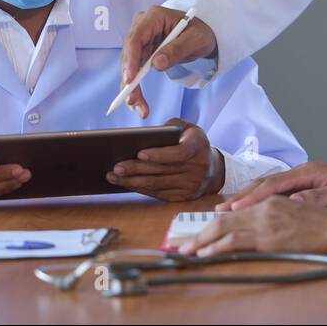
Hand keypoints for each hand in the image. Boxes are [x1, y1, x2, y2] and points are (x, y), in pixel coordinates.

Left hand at [105, 118, 223, 200]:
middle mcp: (197, 168)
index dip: (159, 155)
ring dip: (132, 182)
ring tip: (114, 176)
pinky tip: (127, 183)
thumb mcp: (187, 128)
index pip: (179, 153)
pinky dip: (140, 189)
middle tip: (116, 167)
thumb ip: (170, 127)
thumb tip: (146, 136)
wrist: (213, 168)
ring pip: (157, 185)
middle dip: (136, 169)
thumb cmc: (192, 143)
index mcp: (198, 146)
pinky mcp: (184, 197)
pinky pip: (158, 194)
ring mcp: (191, 185)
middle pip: (162, 171)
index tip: (139, 153)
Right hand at [119, 6, 216, 118]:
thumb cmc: (200, 32)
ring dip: (131, 88)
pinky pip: (135, 71)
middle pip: (129, 54)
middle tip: (131, 100)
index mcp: (154, 17)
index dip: (131, 59)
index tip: (131, 79)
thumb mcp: (196, 39)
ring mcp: (141, 40)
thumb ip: (177, 49)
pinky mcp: (142, 53)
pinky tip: (138, 103)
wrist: (200, 34)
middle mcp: (142, 27)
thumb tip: (157, 64)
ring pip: (129, 66)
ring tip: (138, 108)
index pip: (136, 38)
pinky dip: (136, 87)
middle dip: (129, 79)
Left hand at [179, 195, 326, 265]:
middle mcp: (265, 207)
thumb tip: (260, 226)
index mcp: (272, 200)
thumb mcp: (300, 212)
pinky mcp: (269, 237)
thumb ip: (279, 214)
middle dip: (200, 232)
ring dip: (202, 241)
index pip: (236, 210)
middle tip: (183, 244)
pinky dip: (217, 247)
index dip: (216, 221)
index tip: (201, 231)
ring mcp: (266, 221)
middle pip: (224, 218)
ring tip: (186, 252)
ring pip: (224, 229)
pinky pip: (236, 242)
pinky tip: (205, 254)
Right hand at [216, 161, 326, 211]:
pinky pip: (279, 190)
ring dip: (250, 196)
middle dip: (242, 196)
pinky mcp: (308, 184)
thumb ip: (314, 200)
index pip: (272, 185)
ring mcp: (304, 177)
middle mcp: (302, 171)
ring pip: (270, 186)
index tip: (233, 209)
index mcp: (307, 172)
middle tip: (221, 209)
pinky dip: (263, 197)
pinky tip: (255, 205)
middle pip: (266, 183)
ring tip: (230, 207)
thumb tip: (290, 202)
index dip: (251, 198)